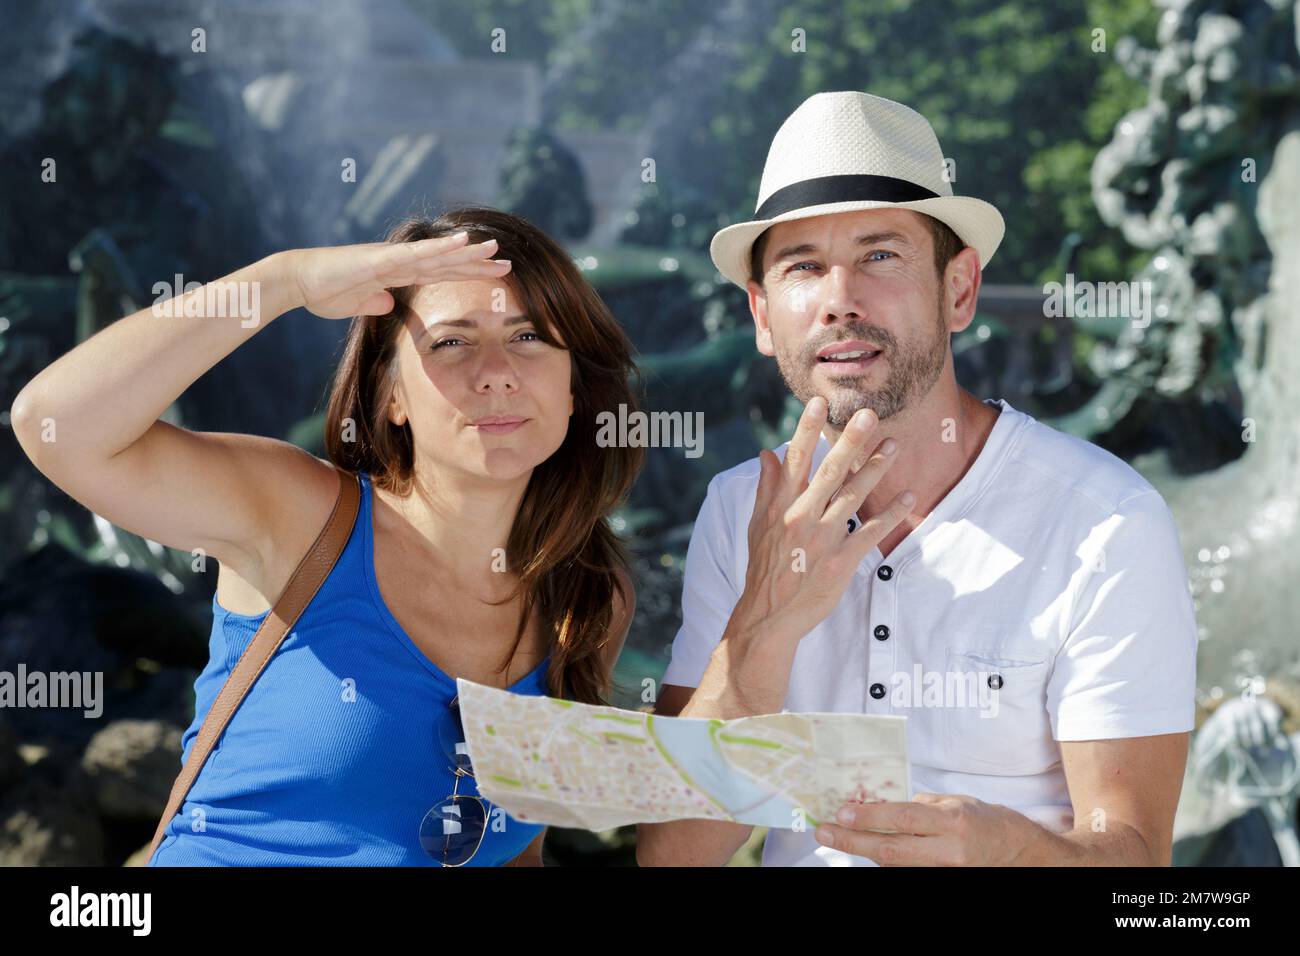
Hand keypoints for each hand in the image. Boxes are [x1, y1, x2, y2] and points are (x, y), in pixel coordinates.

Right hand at [279, 232, 510, 319]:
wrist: (296, 282)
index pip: (439, 274)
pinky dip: (441, 248)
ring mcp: (391, 258)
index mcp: (396, 274)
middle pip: (446, 263)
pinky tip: (462, 241)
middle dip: (476, 264)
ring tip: (495, 248)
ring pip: (438, 255)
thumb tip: (387, 303)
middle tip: (507, 262)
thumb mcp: (357, 304)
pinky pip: (417, 253)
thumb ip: (374, 302)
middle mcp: (399, 262)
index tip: (491, 275)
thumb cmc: (322, 291)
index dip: (466, 273)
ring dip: (467, 252)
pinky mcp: (381, 259)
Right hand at [730, 395, 913, 647]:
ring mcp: (822, 540)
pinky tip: (909, 498)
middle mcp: (800, 518)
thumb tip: (769, 453)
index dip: (807, 430)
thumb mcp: (757, 525)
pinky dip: (890, 515)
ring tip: (894, 445)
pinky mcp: (840, 562)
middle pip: (829, 473)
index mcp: (779, 507)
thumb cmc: (764, 567)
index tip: (818, 403)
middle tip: (868, 415)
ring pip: (852, 498)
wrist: (769, 616)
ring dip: (875, 470)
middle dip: (849, 442)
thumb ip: (766, 487)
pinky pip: (870, 532)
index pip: (794, 461)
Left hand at [815, 793, 1028, 865]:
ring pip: (894, 864)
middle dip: (853, 841)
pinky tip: (867, 847)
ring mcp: (944, 870)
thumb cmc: (982, 820)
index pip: (903, 818)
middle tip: (825, 831)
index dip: (870, 817)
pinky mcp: (940, 879)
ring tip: (838, 836)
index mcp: (952, 821)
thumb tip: (878, 804)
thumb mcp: (953, 802)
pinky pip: (905, 870)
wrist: (1014, 851)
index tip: (841, 812)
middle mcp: (948, 850)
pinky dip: (884, 859)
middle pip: (892, 849)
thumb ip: (918, 805)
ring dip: (863, 849)